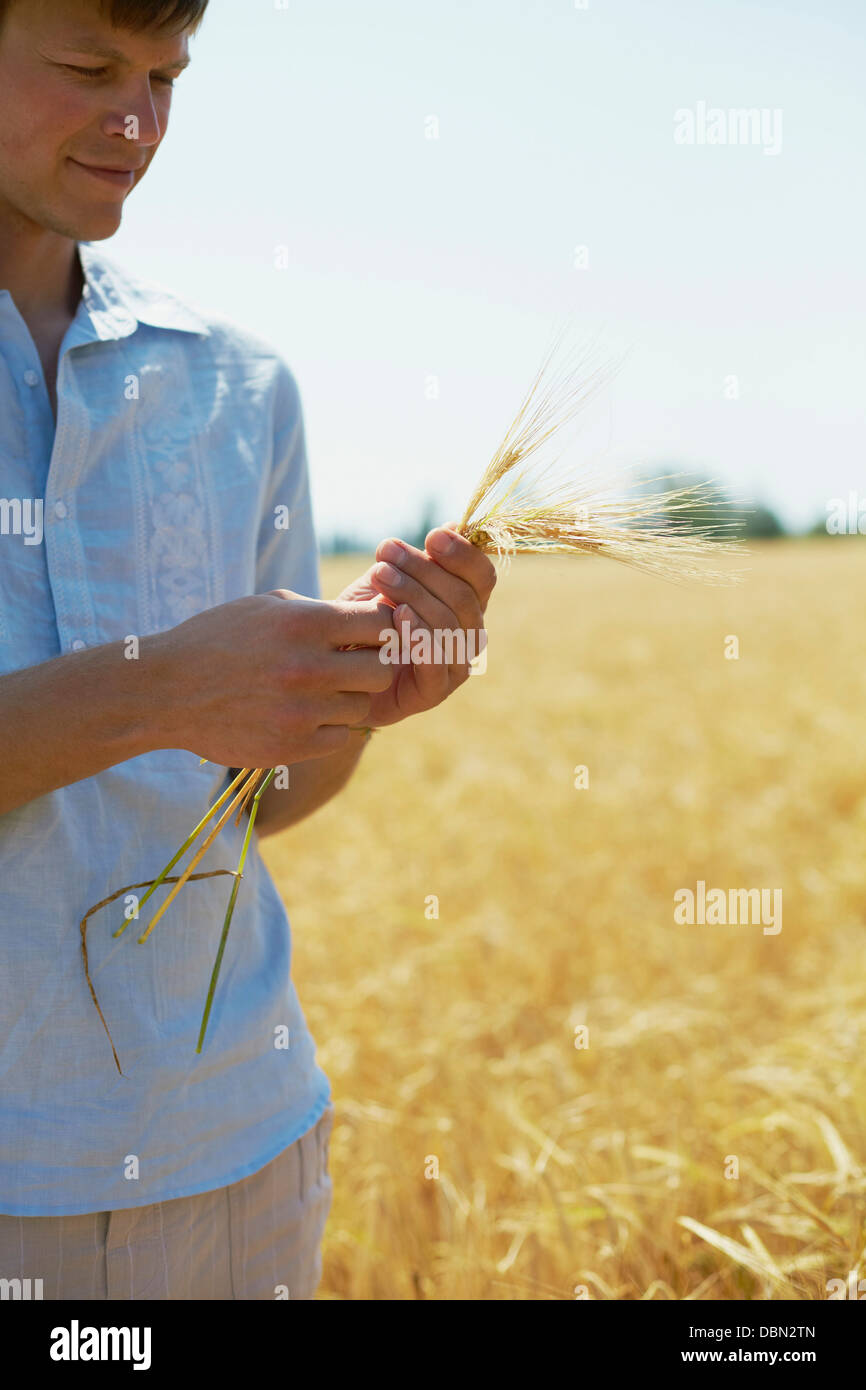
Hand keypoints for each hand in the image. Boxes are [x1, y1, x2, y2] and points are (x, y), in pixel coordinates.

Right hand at [147, 589, 394, 766]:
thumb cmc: (218, 640)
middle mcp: (307, 667)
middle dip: (371, 666)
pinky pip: (340, 737)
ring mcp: (300, 711)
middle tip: (349, 666)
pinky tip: (304, 715)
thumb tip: (370, 618)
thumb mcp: (265, 606)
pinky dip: (329, 728)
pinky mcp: (291, 747)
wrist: (165, 691)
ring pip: (361, 707)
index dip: (379, 629)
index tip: (364, 636)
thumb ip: (319, 611)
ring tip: (316, 691)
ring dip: (346, 699)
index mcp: (304, 623)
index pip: (381, 624)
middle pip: (382, 670)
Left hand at [336, 524, 496, 725]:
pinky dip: (420, 637)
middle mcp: (468, 635)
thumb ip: (423, 560)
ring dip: (414, 595)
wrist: (333, 665)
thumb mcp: (390, 580)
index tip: (430, 536)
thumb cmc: (364, 619)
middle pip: (463, 597)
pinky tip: (398, 616)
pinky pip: (437, 666)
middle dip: (423, 570)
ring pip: (450, 626)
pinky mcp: (433, 693)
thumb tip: (455, 526)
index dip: (462, 555)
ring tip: (379, 576)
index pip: (482, 577)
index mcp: (466, 605)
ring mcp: (454, 667)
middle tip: (385, 554)